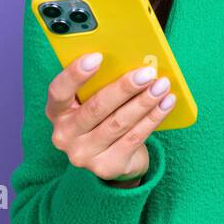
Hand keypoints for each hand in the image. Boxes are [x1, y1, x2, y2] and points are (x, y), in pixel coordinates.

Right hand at [45, 54, 177, 187]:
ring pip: (119, 123)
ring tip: (162, 85)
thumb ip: (100, 84)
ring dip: (144, 102)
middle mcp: (64, 135)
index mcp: (57, 112)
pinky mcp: (107, 166)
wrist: (112, 160)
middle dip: (125, 88)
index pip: (58, 91)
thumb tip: (129, 60)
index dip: (75, 74)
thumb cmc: (103, 119)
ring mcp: (84, 154)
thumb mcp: (93, 101)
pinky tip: (166, 103)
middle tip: (147, 73)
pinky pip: (134, 137)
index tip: (97, 57)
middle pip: (96, 107)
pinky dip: (153, 118)